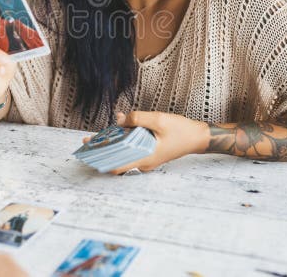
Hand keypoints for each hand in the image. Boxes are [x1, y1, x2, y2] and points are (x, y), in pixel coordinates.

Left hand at [82, 111, 208, 174]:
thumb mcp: (158, 120)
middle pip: (118, 157)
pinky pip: (133, 146)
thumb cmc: (181, 131)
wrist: (198, 136)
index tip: (89, 152)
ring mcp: (146, 157)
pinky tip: (123, 123)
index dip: (100, 160)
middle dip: (104, 147)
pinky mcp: (149, 151)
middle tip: (89, 139)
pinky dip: (126, 136)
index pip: (116, 167)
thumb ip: (138, 119)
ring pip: (125, 150)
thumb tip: (120, 120)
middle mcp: (143, 161)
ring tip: (104, 129)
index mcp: (144, 158)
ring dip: (115, 139)